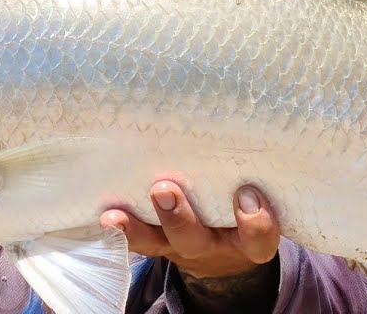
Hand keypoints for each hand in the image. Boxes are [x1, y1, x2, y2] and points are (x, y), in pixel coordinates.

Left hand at [99, 182, 279, 279]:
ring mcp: (181, 247)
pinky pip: (136, 242)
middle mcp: (213, 246)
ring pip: (157, 243)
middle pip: (196, 239)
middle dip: (178, 217)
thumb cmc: (246, 205)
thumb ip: (256, 170)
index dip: (255, 222)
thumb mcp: (261, 198)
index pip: (259, 238)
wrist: (226, 253)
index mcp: (247, 239)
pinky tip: (104, 216)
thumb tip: (246, 112)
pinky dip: (120, 229)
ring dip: (135, 228)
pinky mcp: (157, 244)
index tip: (247, 194)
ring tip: (115, 215)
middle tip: (163, 190)